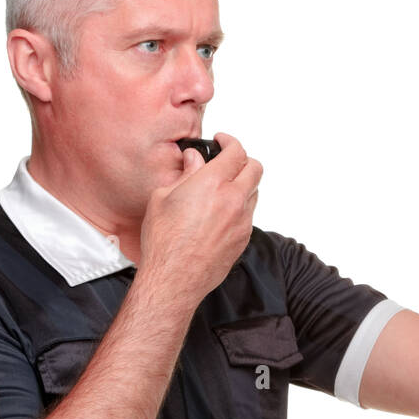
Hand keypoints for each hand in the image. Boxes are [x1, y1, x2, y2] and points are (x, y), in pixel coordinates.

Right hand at [139, 131, 262, 301]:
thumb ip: (185, 174)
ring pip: (254, 192)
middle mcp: (233, 199)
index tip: (222, 141)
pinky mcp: (244, 238)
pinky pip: (249, 214)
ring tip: (222, 189)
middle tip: (228, 161)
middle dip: (243, 160)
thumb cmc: (164, 241)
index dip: (230, 142)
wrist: (174, 277)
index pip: (236, 151)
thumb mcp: (163, 197)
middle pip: (255, 168)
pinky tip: (221, 213)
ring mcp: (242, 220)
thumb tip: (194, 160)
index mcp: (213, 183)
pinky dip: (240, 207)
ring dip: (243, 184)